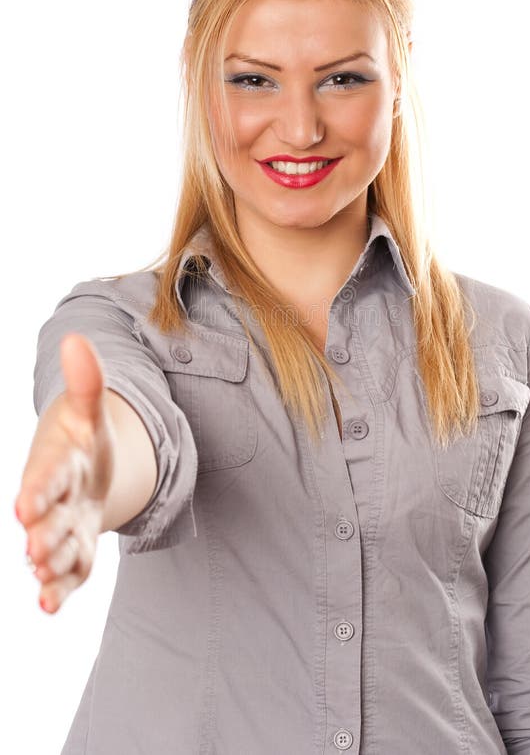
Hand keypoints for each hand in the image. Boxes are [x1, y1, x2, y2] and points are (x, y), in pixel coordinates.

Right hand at [15, 333, 116, 612]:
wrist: (82, 466)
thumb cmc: (80, 437)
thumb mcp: (88, 409)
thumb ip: (87, 381)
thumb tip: (76, 338)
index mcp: (54, 463)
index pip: (46, 476)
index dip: (38, 489)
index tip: (26, 504)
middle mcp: (53, 500)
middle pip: (47, 518)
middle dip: (42, 532)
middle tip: (35, 547)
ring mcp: (63, 527)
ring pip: (56, 549)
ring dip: (50, 564)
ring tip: (43, 574)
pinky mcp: (76, 550)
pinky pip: (69, 573)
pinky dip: (59, 589)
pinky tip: (48, 605)